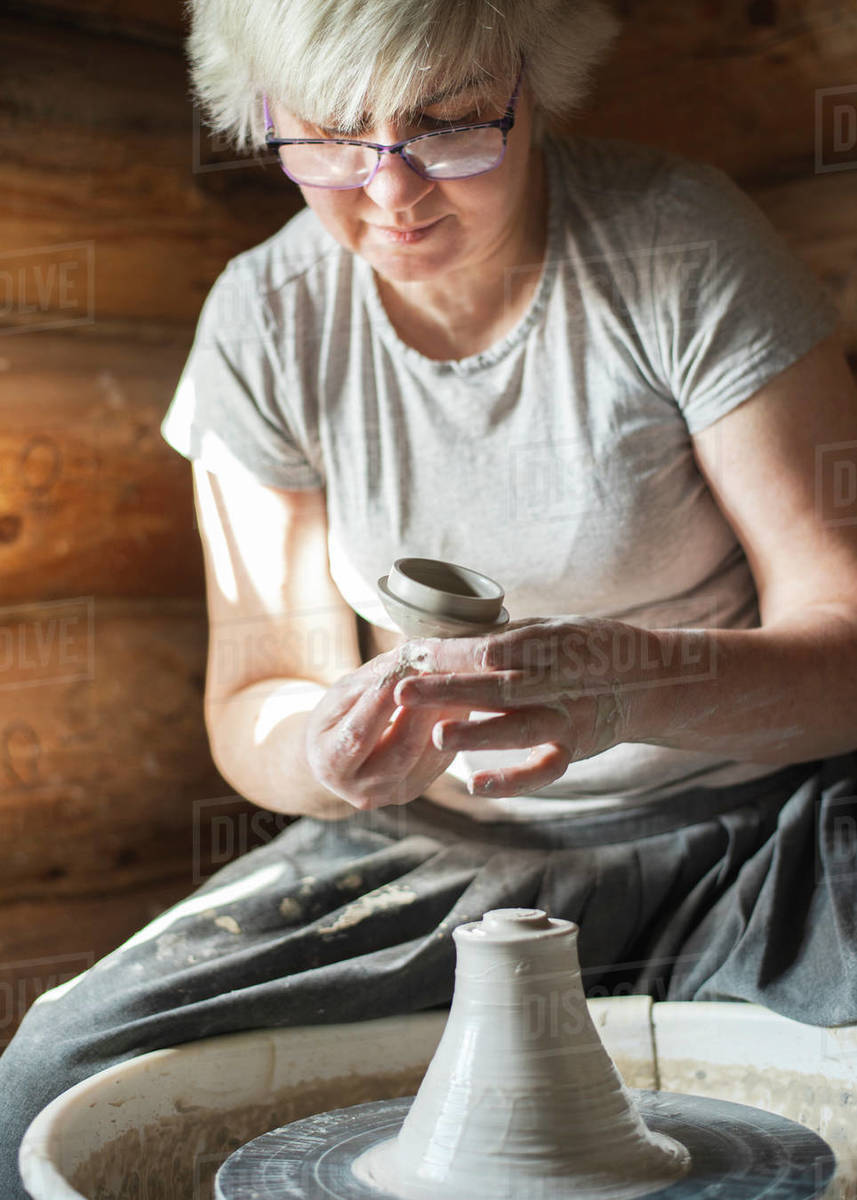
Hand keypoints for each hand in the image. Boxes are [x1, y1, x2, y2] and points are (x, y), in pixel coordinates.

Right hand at [304, 642, 460, 809]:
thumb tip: (412, 654)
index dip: (385, 699)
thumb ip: (375, 677)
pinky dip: (456, 729)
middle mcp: (362, 789)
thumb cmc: (337, 716)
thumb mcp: (343, 692)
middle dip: (426, 708)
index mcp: (331, 763)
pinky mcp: (419, 787)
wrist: (339, 756)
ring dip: (449, 717)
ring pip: (431, 756)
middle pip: (402, 750)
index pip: (360, 732)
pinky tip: (465, 701)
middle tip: (446, 672)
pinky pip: (442, 759)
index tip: (408, 664)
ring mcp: (395, 794)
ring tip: (462, 683)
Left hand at [393, 617, 641, 797]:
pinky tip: (475, 785)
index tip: (412, 653)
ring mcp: (568, 717)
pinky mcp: (575, 747)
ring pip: (518, 728)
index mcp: (548, 642)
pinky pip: (543, 769)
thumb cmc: (589, 647)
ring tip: (438, 736)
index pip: (491, 647)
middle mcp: (558, 680)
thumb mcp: (553, 627)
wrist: (653, 680)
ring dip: (476, 733)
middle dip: (447, 688)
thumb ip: (507, 637)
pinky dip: (512, 780)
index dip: (451, 652)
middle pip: (496, 684)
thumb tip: (445, 637)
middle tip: (403, 689)